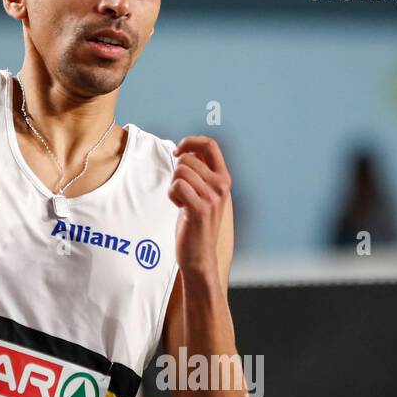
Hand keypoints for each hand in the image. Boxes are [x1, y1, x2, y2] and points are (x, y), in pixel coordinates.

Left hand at [169, 136, 231, 275]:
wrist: (199, 255)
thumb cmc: (196, 223)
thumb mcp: (204, 193)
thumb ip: (200, 172)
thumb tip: (187, 149)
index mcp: (224, 178)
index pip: (210, 144)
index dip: (191, 141)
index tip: (178, 151)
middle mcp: (222, 186)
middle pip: (188, 158)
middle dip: (176, 172)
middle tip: (181, 191)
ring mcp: (213, 197)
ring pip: (180, 171)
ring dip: (174, 186)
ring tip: (182, 201)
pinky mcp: (201, 209)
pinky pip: (177, 186)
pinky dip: (172, 195)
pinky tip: (180, 208)